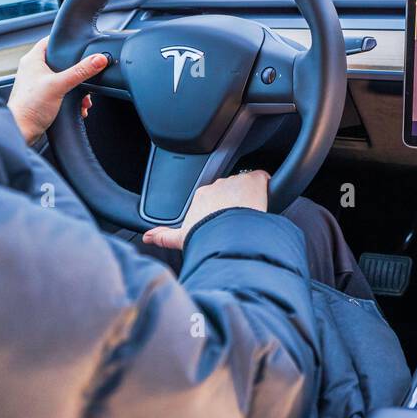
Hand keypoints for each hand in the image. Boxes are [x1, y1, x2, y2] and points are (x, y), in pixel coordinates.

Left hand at [7, 37, 108, 145]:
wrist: (22, 131)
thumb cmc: (30, 107)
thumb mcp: (59, 85)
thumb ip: (80, 71)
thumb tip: (99, 59)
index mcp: (33, 60)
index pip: (51, 41)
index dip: (66, 41)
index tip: (81, 43)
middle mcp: (34, 69)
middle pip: (62, 61)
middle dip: (78, 71)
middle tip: (88, 75)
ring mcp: (39, 83)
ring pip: (65, 78)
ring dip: (77, 88)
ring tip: (84, 97)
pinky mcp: (43, 96)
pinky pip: (63, 92)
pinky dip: (73, 98)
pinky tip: (79, 106)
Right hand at [142, 170, 269, 250]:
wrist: (227, 232)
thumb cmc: (204, 235)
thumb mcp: (181, 239)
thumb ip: (164, 236)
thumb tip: (148, 237)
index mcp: (202, 196)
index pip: (213, 198)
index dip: (221, 208)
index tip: (226, 219)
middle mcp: (218, 185)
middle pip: (230, 191)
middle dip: (236, 202)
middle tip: (243, 220)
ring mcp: (237, 181)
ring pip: (247, 186)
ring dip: (251, 197)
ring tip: (256, 214)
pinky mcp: (255, 179)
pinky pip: (263, 178)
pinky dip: (267, 188)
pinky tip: (268, 200)